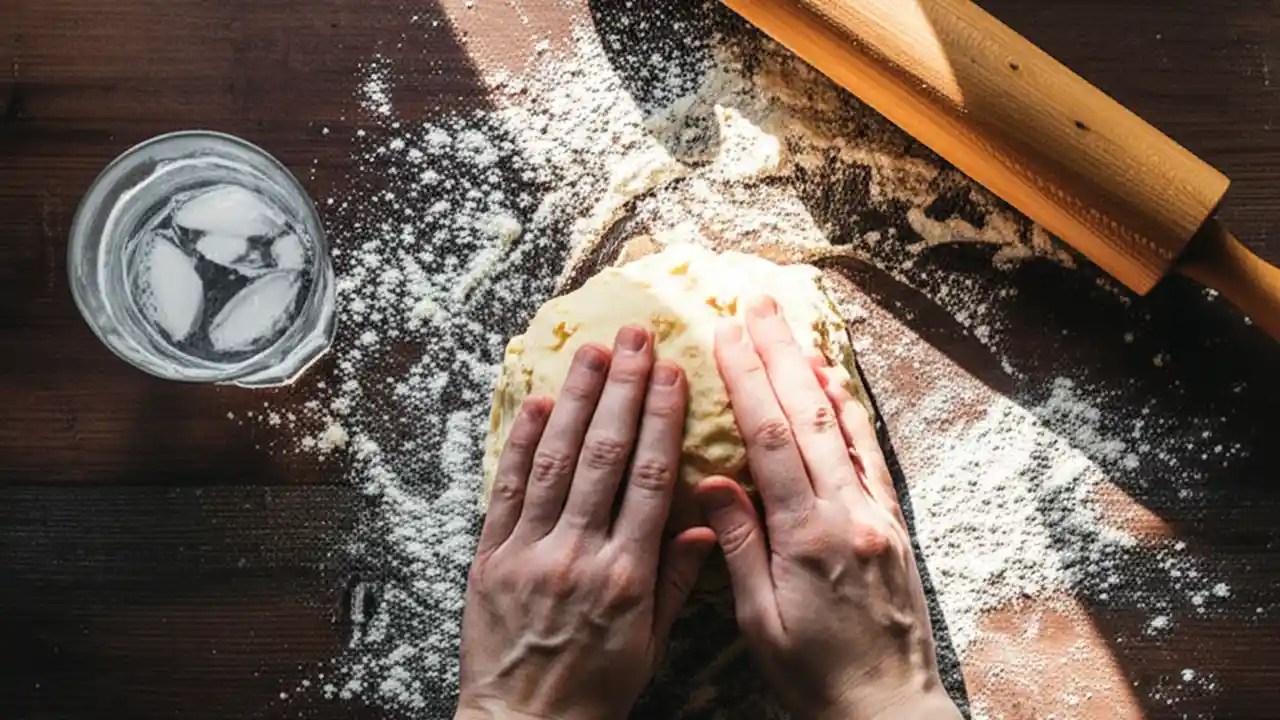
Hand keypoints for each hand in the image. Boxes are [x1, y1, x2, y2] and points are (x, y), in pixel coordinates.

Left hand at [457, 326, 715, 719]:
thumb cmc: (595, 690)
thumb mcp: (651, 646)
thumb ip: (677, 582)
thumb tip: (703, 523)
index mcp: (626, 576)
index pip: (651, 480)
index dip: (662, 420)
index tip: (673, 374)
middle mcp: (578, 554)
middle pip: (606, 455)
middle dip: (623, 389)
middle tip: (635, 336)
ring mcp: (529, 552)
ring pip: (556, 461)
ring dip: (577, 401)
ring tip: (592, 352)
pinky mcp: (489, 557)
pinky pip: (507, 490)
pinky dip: (523, 444)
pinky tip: (540, 404)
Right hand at [698, 297, 958, 719]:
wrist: (887, 710)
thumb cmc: (814, 677)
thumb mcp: (761, 623)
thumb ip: (742, 547)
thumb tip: (712, 482)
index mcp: (808, 538)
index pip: (771, 441)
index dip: (747, 382)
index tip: (724, 335)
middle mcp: (848, 514)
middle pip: (810, 416)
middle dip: (779, 354)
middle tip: (756, 304)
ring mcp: (876, 515)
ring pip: (845, 427)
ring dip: (816, 371)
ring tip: (793, 326)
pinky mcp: (892, 525)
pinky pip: (871, 455)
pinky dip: (853, 413)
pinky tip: (837, 385)